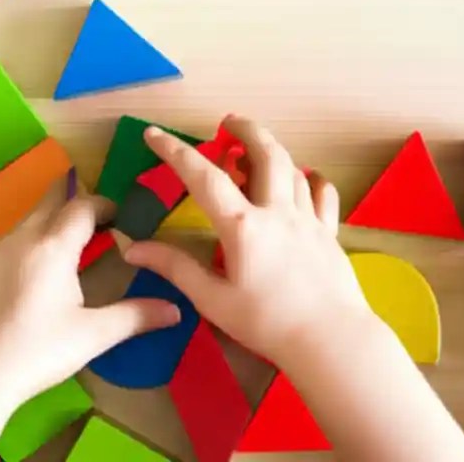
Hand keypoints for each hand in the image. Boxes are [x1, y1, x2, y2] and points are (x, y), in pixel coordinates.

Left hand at [0, 196, 180, 403]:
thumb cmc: (35, 351)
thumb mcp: (92, 336)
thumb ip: (134, 317)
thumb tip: (175, 310)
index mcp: (54, 246)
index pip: (82, 206)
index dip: (103, 204)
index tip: (118, 214)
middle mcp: (20, 239)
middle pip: (48, 202)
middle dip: (71, 200)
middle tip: (91, 212)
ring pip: (24, 225)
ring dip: (46, 225)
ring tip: (63, 249)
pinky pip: (3, 247)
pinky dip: (23, 248)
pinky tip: (26, 280)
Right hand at [124, 115, 376, 370]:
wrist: (330, 340)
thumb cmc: (266, 324)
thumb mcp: (213, 300)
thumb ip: (176, 268)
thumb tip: (133, 248)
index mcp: (243, 226)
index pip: (203, 177)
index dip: (175, 152)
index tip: (155, 134)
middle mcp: (277, 212)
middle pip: (265, 154)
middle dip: (245, 131)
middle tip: (229, 122)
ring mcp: (308, 220)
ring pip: (292, 169)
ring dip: (272, 152)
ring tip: (256, 151)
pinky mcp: (330, 234)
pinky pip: (323, 194)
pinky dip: (312, 180)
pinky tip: (306, 179)